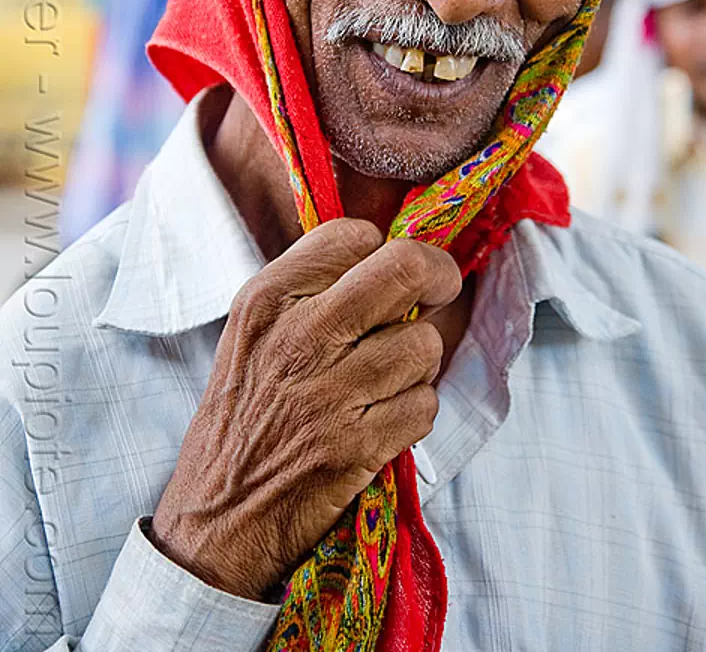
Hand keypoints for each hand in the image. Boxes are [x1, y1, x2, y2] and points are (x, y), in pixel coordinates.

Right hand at [149, 218, 461, 600]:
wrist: (216, 517)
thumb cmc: (243, 415)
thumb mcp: (252, 332)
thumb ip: (308, 287)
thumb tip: (382, 251)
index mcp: (266, 299)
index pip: (354, 235)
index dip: (382, 249)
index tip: (386, 272)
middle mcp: (298, 337)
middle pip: (405, 268)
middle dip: (437, 274)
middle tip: (440, 288)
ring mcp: (330, 392)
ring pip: (425, 342)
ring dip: (419, 361)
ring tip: (387, 377)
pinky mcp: (358, 445)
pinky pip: (425, 403)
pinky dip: (414, 412)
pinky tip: (383, 420)